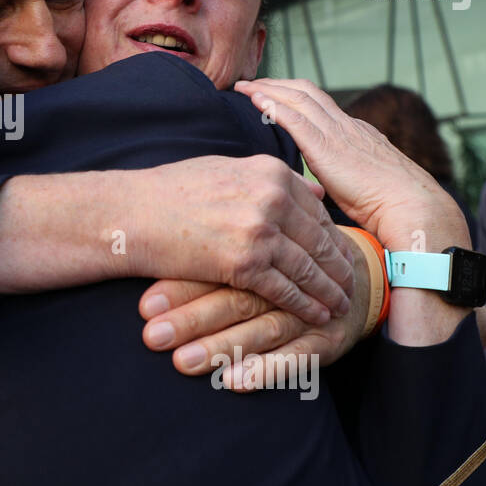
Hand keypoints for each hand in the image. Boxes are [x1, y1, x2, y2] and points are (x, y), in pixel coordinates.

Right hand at [132, 154, 354, 324]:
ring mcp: (260, 231)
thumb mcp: (226, 169)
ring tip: (342, 303)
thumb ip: (272, 179)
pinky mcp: (244, 264)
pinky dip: (305, 306)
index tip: (342, 251)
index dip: (332, 234)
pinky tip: (317, 316)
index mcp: (270, 171)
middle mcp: (272, 198)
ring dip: (329, 289)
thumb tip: (315, 191)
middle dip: (340, 264)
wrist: (130, 215)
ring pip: (309, 267)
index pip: (315, 208)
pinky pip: (286, 290)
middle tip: (355, 282)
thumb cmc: (170, 192)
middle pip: (320, 238)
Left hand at [138, 243, 367, 383]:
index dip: (180, 286)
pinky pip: (297, 356)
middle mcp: (285, 278)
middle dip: (192, 319)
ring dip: (222, 347)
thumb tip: (144, 247)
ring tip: (183, 363)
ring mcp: (308, 311)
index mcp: (262, 247)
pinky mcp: (327, 340)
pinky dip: (267, 369)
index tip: (143, 305)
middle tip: (153, 338)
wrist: (358, 273)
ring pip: (262, 328)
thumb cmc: (286, 259)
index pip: (216, 267)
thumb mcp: (252, 240)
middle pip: (235, 297)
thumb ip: (212, 245)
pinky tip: (235, 382)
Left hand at [234, 79, 467, 249]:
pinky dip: (272, 105)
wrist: (412, 207)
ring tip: (244, 87)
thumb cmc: (392, 207)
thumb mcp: (366, 184)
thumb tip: (328, 188)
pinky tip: (254, 100)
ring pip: (297, 98)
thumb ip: (347, 178)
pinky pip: (293, 117)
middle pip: (306, 92)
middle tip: (251, 83)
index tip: (274, 94)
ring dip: (268, 89)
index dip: (294, 96)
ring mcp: (338, 133)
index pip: (321, 105)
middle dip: (277, 84)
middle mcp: (347, 125)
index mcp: (357, 132)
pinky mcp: (327, 146)